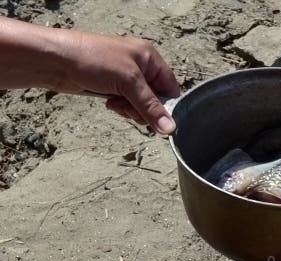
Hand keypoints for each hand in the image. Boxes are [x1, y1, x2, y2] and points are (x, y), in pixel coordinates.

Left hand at [55, 31, 179, 133]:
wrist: (55, 60)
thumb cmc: (93, 60)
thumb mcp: (128, 82)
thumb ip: (151, 107)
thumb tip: (170, 129)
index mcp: (149, 57)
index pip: (170, 87)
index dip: (167, 106)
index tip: (159, 121)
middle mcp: (140, 66)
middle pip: (156, 99)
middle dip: (144, 108)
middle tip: (130, 108)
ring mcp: (125, 77)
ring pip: (140, 104)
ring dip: (130, 109)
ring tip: (116, 103)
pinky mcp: (112, 87)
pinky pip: (126, 103)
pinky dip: (120, 107)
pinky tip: (109, 102)